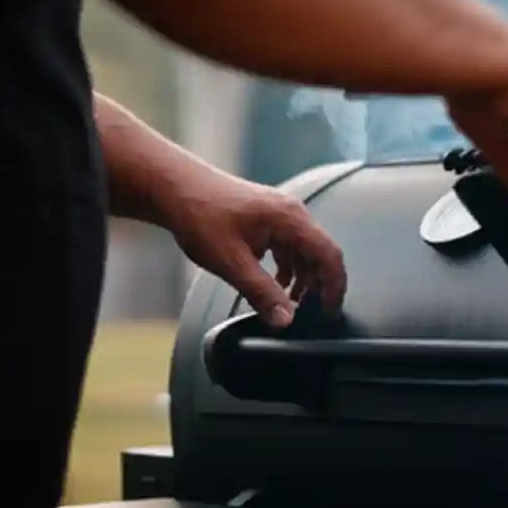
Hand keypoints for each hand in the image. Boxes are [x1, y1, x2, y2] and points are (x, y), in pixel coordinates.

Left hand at [164, 173, 345, 327]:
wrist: (173, 188)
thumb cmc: (199, 213)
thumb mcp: (231, 262)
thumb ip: (261, 292)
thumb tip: (285, 319)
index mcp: (289, 219)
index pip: (330, 255)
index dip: (335, 286)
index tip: (329, 312)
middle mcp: (291, 213)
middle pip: (319, 254)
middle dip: (318, 286)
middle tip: (310, 314)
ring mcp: (279, 214)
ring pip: (304, 251)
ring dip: (301, 279)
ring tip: (289, 304)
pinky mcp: (266, 218)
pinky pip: (288, 246)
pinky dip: (287, 268)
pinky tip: (274, 284)